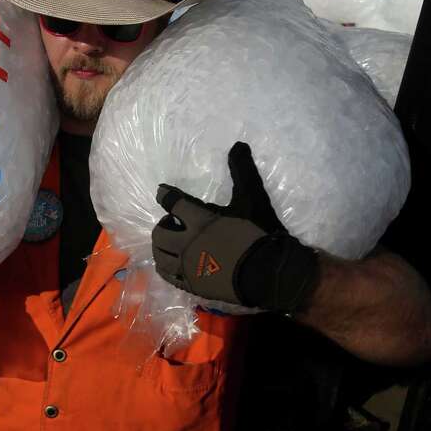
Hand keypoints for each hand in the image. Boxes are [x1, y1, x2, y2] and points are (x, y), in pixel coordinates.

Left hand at [151, 142, 319, 312]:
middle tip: (173, 223)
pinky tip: (174, 265)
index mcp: (199, 219)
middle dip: (162, 224)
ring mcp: (188, 267)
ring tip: (171, 244)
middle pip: (159, 232)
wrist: (271, 274)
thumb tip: (238, 145)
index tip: (163, 192)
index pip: (172, 202)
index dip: (165, 195)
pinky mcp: (193, 285)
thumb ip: (242, 171)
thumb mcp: (252, 198)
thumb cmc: (259, 233)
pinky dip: (167, 268)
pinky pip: (170, 276)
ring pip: (160, 256)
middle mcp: (187, 243)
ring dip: (161, 247)